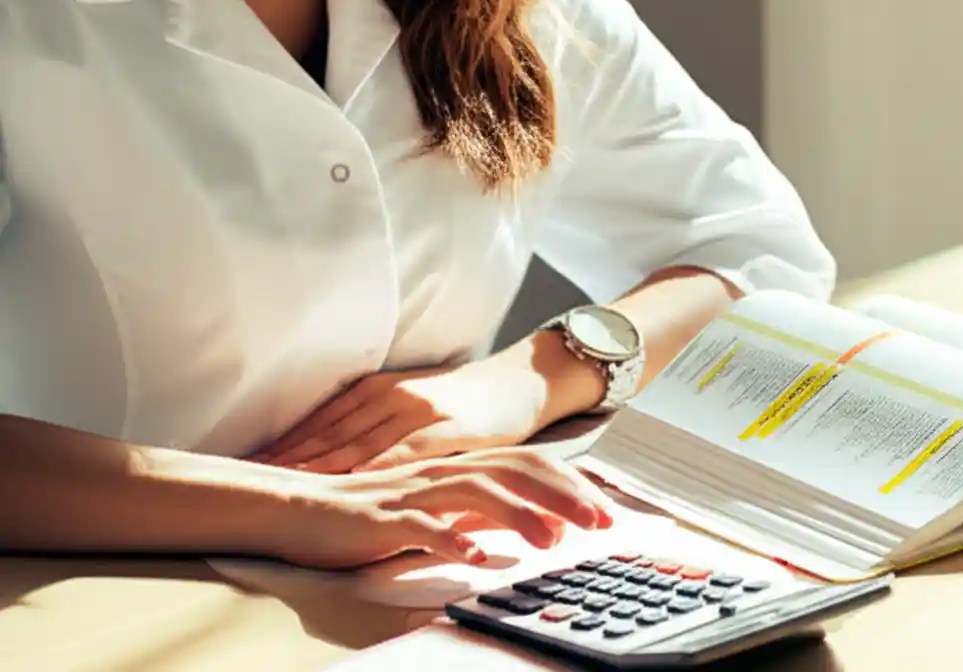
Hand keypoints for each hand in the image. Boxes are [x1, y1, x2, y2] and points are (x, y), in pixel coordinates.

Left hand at [254, 357, 548, 473]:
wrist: (523, 380)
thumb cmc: (468, 399)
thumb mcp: (412, 402)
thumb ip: (374, 425)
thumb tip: (331, 453)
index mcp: (377, 390)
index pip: (319, 421)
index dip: (281, 444)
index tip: (243, 466)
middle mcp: (392, 398)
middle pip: (328, 433)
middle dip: (285, 459)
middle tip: (245, 481)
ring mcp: (420, 413)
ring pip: (358, 443)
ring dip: (318, 466)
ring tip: (282, 486)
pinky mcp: (450, 430)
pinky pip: (407, 454)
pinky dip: (376, 470)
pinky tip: (353, 485)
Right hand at [269, 447, 613, 568]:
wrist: (297, 505)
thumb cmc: (366, 511)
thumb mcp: (434, 508)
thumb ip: (476, 511)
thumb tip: (523, 526)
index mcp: (455, 465)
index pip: (524, 464)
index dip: (569, 483)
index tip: (605, 508)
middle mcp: (440, 470)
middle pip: (513, 471)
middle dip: (563, 495)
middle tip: (601, 521)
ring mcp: (412, 492)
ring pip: (476, 494)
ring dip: (519, 515)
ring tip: (552, 540)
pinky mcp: (382, 518)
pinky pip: (422, 527)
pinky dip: (452, 540)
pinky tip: (477, 558)